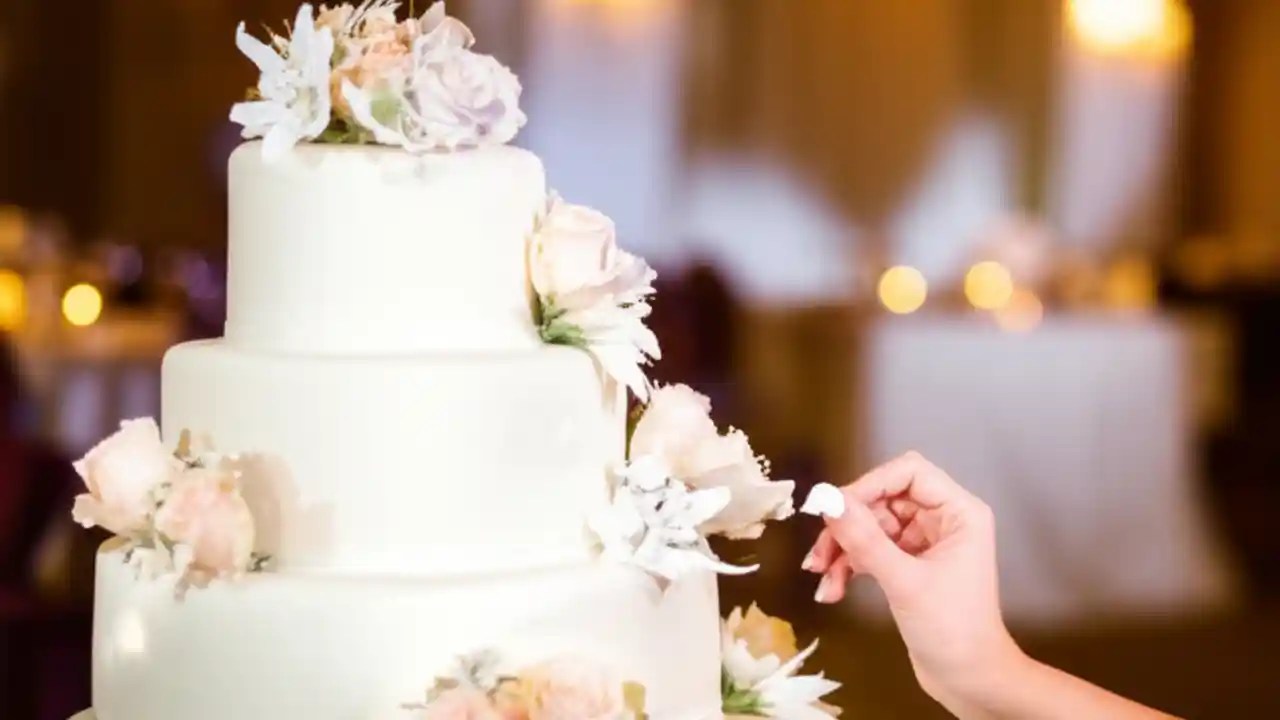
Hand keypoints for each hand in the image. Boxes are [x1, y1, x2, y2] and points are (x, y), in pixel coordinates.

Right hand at [802, 452, 1022, 712]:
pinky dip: (848, 567)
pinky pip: (870, 550)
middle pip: (881, 500)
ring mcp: (924, 543)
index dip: (869, 484)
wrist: (969, 680)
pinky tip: (832, 589)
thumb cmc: (955, 631)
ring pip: (870, 527)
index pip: (908, 473)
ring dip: (841, 549)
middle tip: (819, 552)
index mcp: (959, 512)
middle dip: (847, 526)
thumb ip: (865, 539)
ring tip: (821, 576)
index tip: (835, 508)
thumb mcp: (904, 581)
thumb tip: (829, 500)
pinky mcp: (907, 564)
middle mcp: (942, 520)